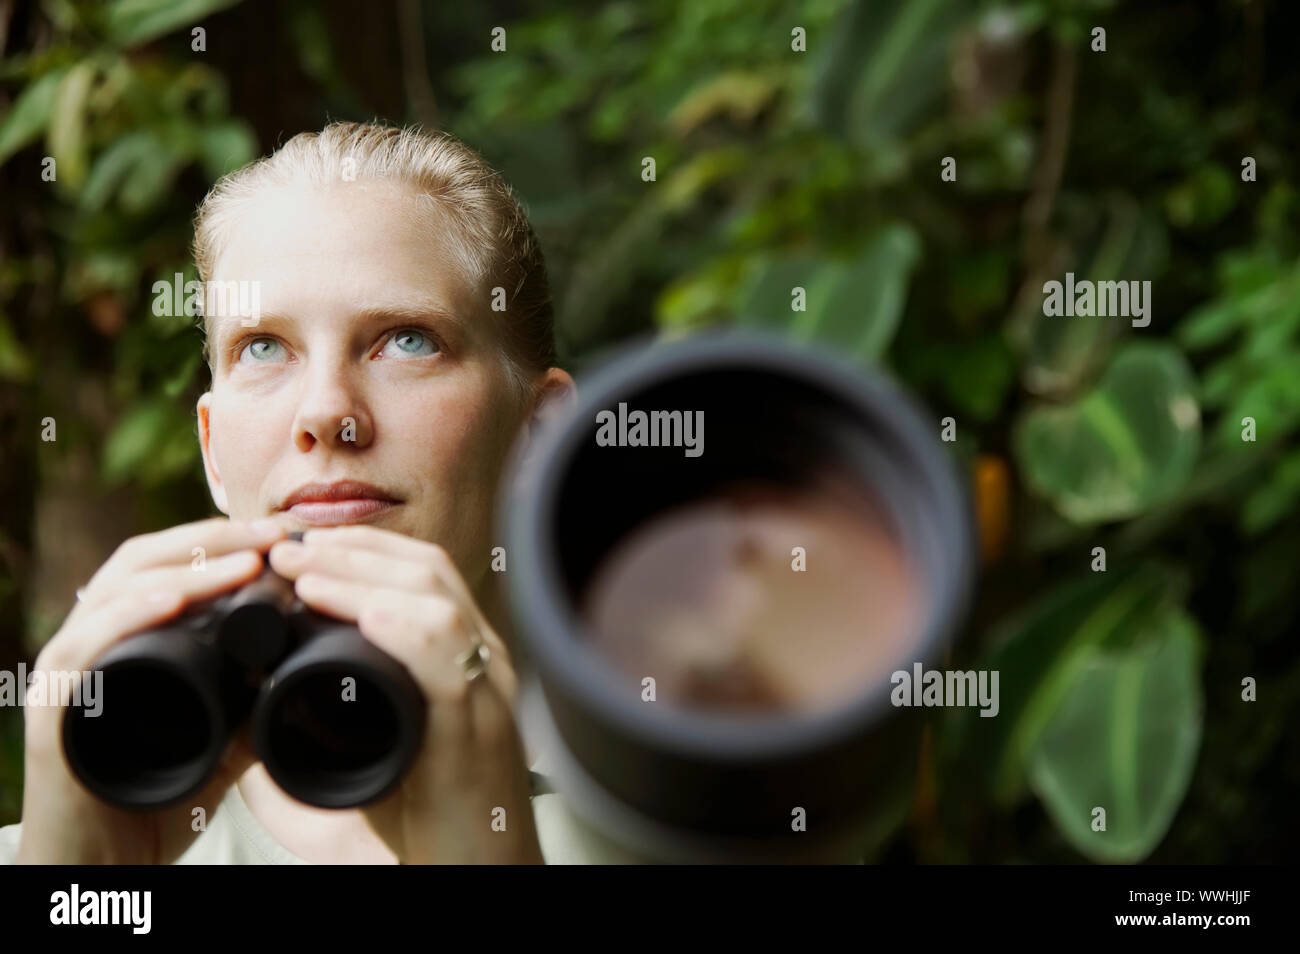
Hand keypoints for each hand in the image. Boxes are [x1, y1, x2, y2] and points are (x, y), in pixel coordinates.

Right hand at [15, 517, 286, 863]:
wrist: (102, 866)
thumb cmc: (156, 799)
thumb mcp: (224, 737)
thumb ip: (256, 701)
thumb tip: (311, 666)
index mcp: (126, 638)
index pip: (167, 561)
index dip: (223, 539)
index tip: (283, 534)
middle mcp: (90, 642)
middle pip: (141, 560)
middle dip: (212, 539)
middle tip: (273, 536)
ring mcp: (68, 671)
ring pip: (115, 591)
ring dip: (185, 569)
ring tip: (243, 563)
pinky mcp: (52, 709)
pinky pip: (85, 646)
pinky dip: (130, 615)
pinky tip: (172, 601)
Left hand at [268, 526, 543, 863]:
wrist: (469, 883)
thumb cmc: (420, 833)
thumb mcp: (352, 777)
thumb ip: (298, 753)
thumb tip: (233, 730)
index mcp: (456, 662)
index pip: (418, 571)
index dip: (357, 546)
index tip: (293, 543)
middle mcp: (479, 666)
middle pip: (428, 570)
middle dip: (352, 548)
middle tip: (285, 547)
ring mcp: (485, 695)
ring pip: (438, 602)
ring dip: (368, 578)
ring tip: (306, 574)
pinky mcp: (480, 732)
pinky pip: (451, 665)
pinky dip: (407, 632)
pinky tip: (366, 617)